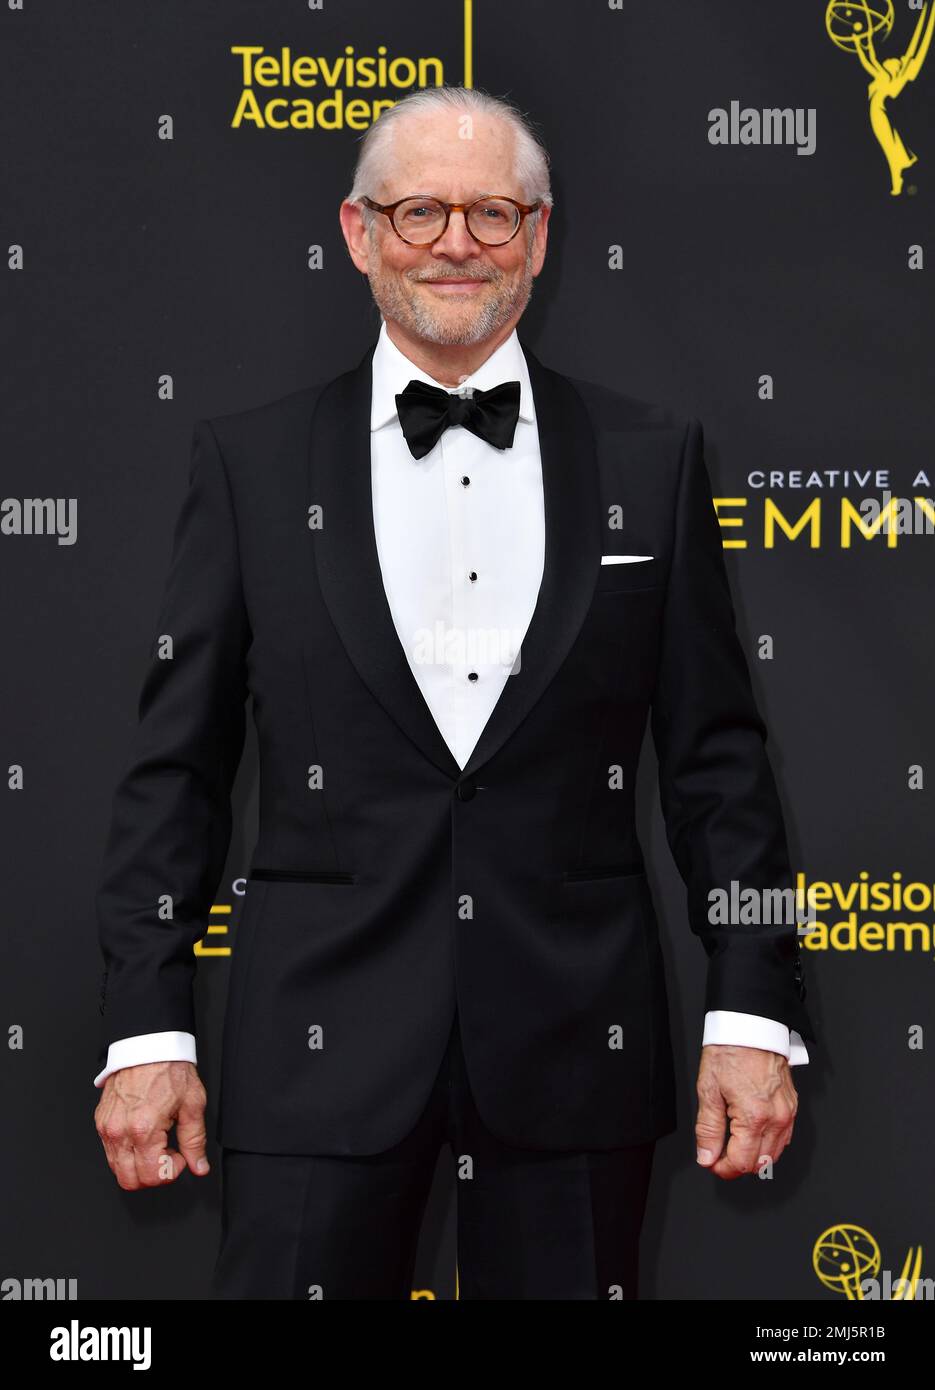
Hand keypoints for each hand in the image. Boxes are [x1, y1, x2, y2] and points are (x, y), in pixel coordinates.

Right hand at [94, 1061, 209, 1190]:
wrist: (148, 1045)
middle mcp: (119, 1132)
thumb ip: (195, 1141)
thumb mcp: (193, 1104)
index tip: (180, 1156)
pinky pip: (109, 1152)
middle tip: (167, 1154)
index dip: (172, 1171)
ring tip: (156, 1144)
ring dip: (138, 1166)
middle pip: (130, 1181)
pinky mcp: (100, 1122)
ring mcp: (106, 1128)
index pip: (153, 1176)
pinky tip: (142, 1137)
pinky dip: (126, 1153)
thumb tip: (198, 1165)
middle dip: (153, 1174)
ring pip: (117, 1170)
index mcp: (143, 1129)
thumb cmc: (169, 1069)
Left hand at [694, 1044, 797, 1179]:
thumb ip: (708, 1129)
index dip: (722, 1168)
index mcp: (754, 1116)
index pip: (741, 1163)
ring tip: (732, 1144)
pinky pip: (784, 1138)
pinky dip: (768, 1144)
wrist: (751, 1027)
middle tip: (717, 1154)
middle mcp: (776, 1118)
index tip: (711, 1162)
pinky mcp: (792, 1106)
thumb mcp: (709, 1090)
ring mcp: (787, 1112)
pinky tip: (752, 1135)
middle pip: (759, 1163)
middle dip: (736, 1165)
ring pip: (774, 1154)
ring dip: (753, 1157)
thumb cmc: (730, 1051)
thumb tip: (707, 1156)